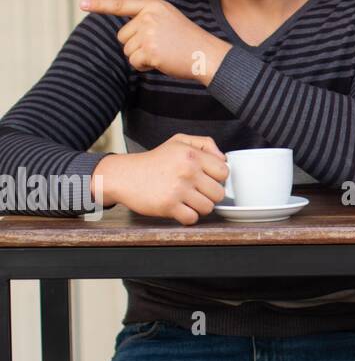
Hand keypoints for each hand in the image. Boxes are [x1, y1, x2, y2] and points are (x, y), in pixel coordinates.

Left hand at [82, 0, 230, 84]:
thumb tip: (123, 35)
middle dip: (136, 45)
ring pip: (127, 50)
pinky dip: (145, 66)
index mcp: (154, 5)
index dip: (99, 5)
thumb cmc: (188, 40)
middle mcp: (149, 16)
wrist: (207, 54)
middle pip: (123, 36)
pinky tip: (162, 61)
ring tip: (164, 52)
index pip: (121, 5)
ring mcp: (149, 33)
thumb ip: (146, 21)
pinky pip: (134, 62)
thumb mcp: (168, 21)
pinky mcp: (149, 50)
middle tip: (161, 45)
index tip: (81, 3)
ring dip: (141, 56)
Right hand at [92, 134, 228, 224]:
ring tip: (189, 201)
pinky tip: (181, 209)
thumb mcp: (179, 141)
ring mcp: (178, 189)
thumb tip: (224, 158)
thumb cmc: (153, 160)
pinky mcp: (168, 205)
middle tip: (198, 192)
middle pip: (219, 193)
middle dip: (210, 195)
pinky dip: (188, 217)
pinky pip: (192, 218)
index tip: (208, 180)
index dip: (218, 178)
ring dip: (200, 207)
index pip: (224, 172)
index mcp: (192, 155)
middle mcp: (187, 171)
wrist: (123, 175)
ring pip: (208, 207)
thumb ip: (205, 144)